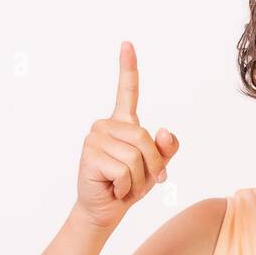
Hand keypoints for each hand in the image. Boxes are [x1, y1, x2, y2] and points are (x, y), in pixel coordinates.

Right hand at [74, 41, 179, 229]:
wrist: (106, 210)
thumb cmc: (130, 185)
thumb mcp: (156, 167)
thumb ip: (166, 149)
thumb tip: (164, 129)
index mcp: (123, 123)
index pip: (127, 91)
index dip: (128, 67)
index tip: (127, 44)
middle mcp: (106, 125)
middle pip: (145, 139)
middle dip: (151, 166)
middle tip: (139, 181)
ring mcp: (95, 137)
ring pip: (136, 157)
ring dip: (137, 180)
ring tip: (122, 184)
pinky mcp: (89, 154)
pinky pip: (124, 171)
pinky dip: (125, 187)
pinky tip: (112, 187)